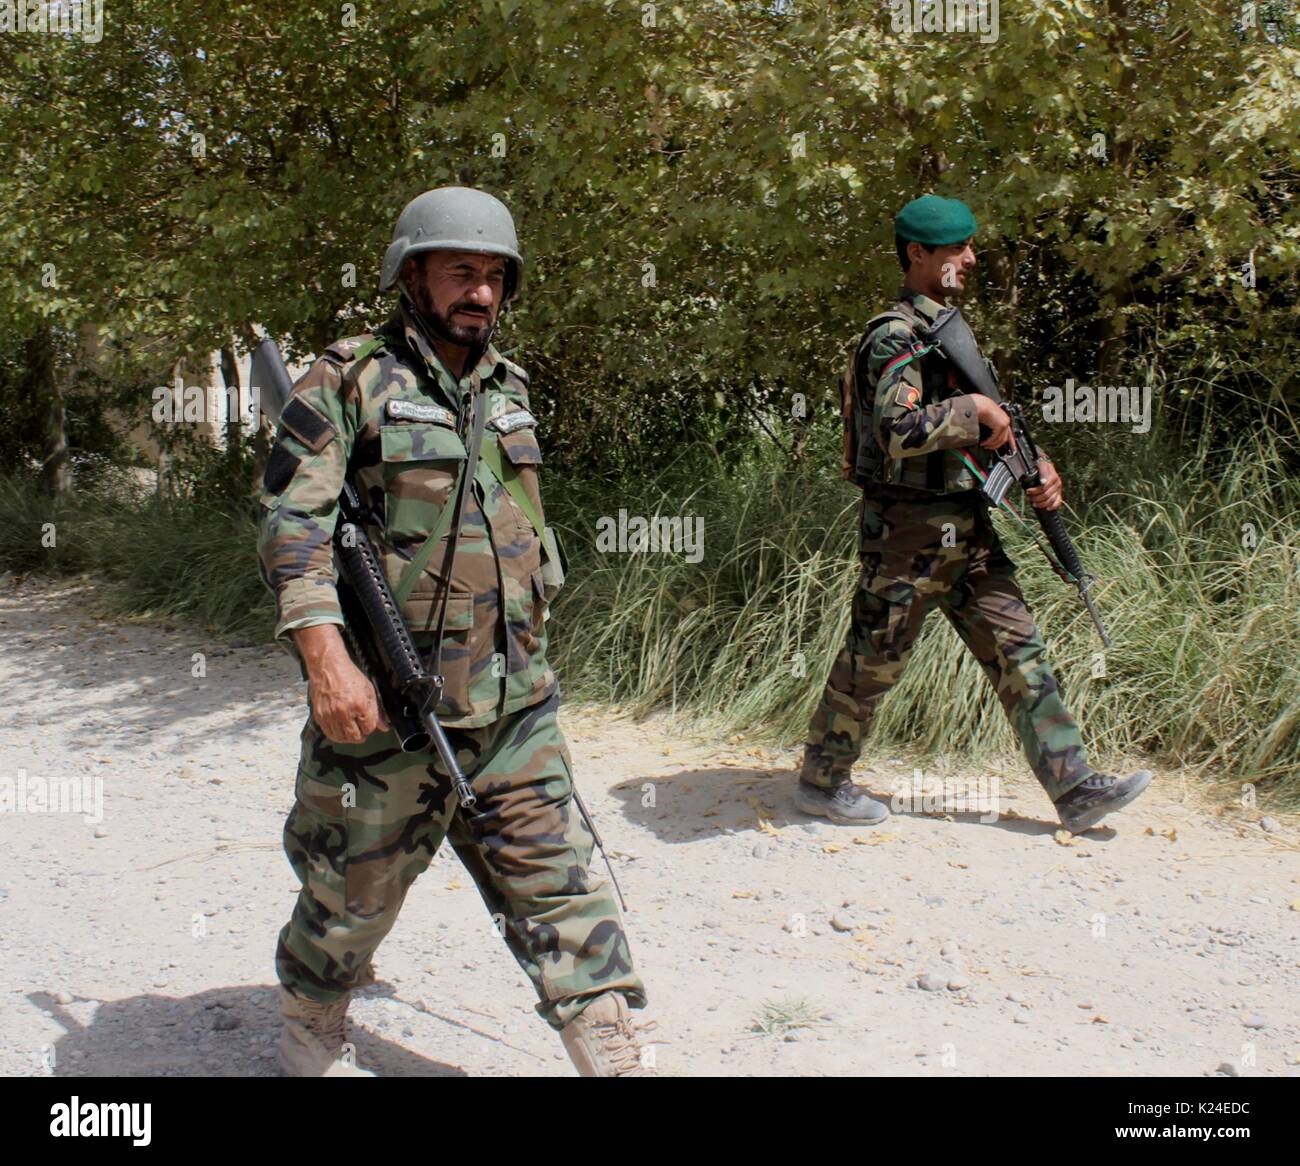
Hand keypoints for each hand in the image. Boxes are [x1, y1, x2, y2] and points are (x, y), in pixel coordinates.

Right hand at [292, 625, 389, 743]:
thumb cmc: (347, 675)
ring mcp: (330, 715)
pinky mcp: (320, 716)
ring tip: (351, 730)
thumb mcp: (369, 690)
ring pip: (342, 738)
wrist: (327, 667)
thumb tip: (384, 726)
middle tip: (360, 730)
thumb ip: (376, 710)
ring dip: (348, 737)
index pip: (369, 728)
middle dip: (360, 735)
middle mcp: (344, 712)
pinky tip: (340, 729)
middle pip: (355, 737)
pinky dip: (336, 735)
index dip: (370, 727)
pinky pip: (329, 733)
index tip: (368, 724)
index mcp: (359, 705)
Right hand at [973, 396, 1014, 450]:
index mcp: (1002, 417)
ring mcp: (1004, 423)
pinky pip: (995, 439)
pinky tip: (983, 443)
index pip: (1009, 432)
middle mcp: (1005, 420)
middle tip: (988, 448)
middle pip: (1005, 438)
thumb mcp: (985, 415)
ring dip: (991, 444)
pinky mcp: (1001, 426)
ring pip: (1000, 440)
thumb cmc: (978, 406)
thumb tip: (984, 429)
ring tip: (984, 445)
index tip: (1013, 448)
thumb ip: (987, 423)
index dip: (1011, 441)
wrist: (978, 404)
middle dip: (997, 445)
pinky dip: (989, 442)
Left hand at [1025, 457, 1062, 510]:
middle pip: (1046, 495)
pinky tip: (1047, 508)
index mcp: (1053, 477)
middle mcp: (1057, 484)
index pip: (1044, 488)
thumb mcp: (1041, 465)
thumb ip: (1042, 472)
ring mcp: (1058, 490)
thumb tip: (1043, 482)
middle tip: (1029, 497)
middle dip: (1036, 498)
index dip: (1035, 491)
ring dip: (1041, 503)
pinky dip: (1052, 507)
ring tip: (1033, 502)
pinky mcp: (1059, 494)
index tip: (1028, 491)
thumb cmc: (1041, 466)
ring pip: (1051, 500)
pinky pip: (1058, 503)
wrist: (1045, 466)